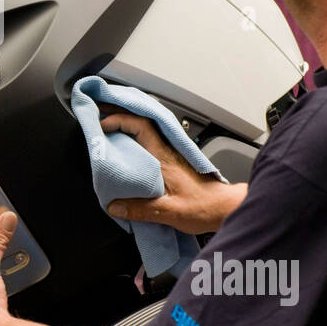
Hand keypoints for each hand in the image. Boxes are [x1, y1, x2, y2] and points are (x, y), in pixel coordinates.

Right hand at [99, 110, 246, 233]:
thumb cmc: (205, 207)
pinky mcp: (173, 164)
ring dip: (128, 125)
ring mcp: (171, 156)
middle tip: (100, 114)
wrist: (225, 208)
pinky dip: (135, 139)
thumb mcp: (169, 212)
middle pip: (142, 123)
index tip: (103, 125)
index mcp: (164, 158)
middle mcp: (167, 152)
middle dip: (120, 115)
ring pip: (146, 132)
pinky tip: (127, 147)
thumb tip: (114, 206)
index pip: (141, 126)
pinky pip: (150, 144)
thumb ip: (140, 209)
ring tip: (109, 126)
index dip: (120, 120)